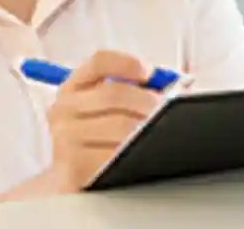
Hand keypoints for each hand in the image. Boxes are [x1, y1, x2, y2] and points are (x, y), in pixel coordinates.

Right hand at [41, 50, 161, 190]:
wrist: (71, 181)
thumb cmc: (99, 141)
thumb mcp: (108, 110)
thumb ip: (136, 90)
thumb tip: (180, 84)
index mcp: (73, 88)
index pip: (99, 62)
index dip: (128, 63)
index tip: (150, 72)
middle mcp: (63, 109)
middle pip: (114, 92)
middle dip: (149, 100)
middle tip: (168, 110)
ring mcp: (65, 138)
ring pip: (121, 125)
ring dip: (147, 129)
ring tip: (159, 133)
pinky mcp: (74, 166)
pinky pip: (116, 155)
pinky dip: (135, 154)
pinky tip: (141, 155)